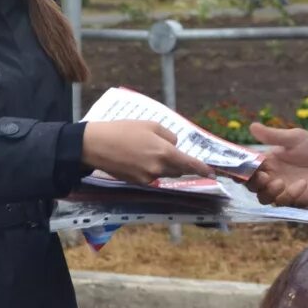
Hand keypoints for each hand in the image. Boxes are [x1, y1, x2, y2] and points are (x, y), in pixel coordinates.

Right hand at [80, 121, 211, 184]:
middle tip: (169, 151)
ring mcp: (148, 178)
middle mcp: (159, 169)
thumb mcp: (150, 125)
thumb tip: (174, 145)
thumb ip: (168, 136)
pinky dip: (151, 169)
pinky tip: (137, 158)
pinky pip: (152, 176)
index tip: (211, 172)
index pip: (190, 164)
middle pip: (178, 170)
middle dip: (179, 163)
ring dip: (164, 165)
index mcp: (164, 153)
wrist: (96, 145)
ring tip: (148, 151)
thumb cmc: (123, 130)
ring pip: (165, 173)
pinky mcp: (137, 182)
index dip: (202, 169)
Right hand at [246, 123, 307, 206]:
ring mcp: (282, 188)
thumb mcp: (293, 137)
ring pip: (264, 198)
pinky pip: (284, 202)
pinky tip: (303, 183)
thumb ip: (272, 136)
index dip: (240, 170)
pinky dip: (290, 194)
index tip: (238, 169)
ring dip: (268, 192)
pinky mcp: (294, 199)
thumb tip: (252, 126)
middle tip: (264, 176)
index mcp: (267, 160)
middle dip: (254, 183)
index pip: (247, 167)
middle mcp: (271, 176)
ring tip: (279, 182)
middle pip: (252, 185)